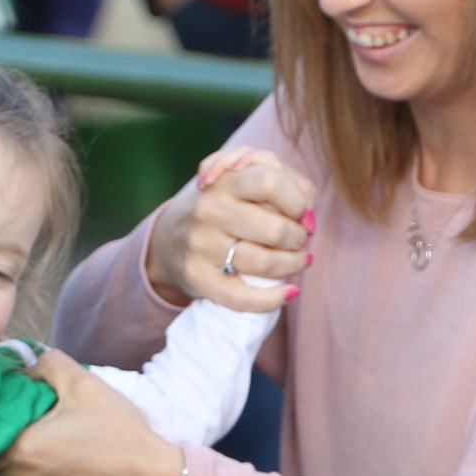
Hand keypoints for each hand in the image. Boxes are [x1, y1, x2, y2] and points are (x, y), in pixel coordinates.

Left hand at [0, 350, 185, 475]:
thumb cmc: (120, 433)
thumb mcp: (85, 384)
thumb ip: (48, 364)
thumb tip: (27, 363)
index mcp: (22, 450)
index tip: (3, 404)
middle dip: (6, 436)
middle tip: (26, 420)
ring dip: (21, 459)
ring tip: (46, 440)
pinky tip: (61, 463)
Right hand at [147, 147, 314, 308]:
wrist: (167, 238)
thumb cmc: (220, 204)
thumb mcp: (241, 175)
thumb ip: (281, 177)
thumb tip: (308, 216)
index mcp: (223, 182)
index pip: (271, 183)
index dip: (297, 201)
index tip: (299, 213)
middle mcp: (209, 211)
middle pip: (275, 229)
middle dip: (298, 238)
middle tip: (298, 240)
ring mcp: (201, 246)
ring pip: (264, 263)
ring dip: (293, 265)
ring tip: (299, 261)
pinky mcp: (198, 278)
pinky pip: (241, 297)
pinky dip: (273, 300)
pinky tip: (289, 293)